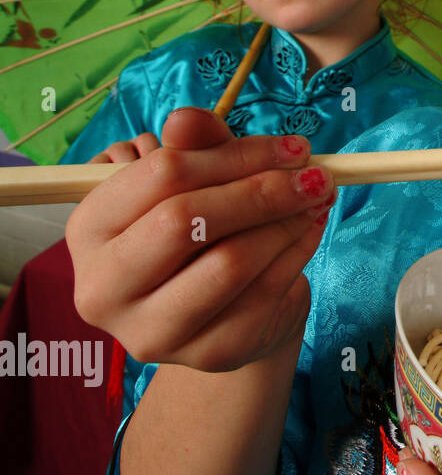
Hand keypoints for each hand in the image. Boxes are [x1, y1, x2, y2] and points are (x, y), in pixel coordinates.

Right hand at [67, 107, 336, 372]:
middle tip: (318, 175)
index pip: (162, 176)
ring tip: (319, 198)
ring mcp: (150, 331)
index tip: (293, 146)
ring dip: (289, 222)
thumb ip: (196, 147)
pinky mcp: (205, 354)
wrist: (221, 314)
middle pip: (188, 222)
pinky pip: (263, 293)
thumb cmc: (201, 235)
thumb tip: (188, 119)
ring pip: (231, 262)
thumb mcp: (198, 183)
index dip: (235, 155)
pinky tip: (312, 229)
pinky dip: (298, 253)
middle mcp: (104, 287)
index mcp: (90, 228)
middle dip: (264, 191)